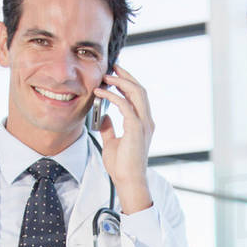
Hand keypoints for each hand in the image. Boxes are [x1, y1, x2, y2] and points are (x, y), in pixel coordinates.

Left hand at [94, 64, 154, 213]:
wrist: (127, 180)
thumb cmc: (122, 165)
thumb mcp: (112, 142)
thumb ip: (109, 128)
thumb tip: (104, 117)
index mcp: (143, 123)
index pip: (138, 96)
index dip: (128, 82)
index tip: (116, 73)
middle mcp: (146, 121)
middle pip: (140, 89)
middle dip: (126, 76)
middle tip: (112, 66)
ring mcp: (143, 124)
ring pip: (136, 93)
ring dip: (120, 82)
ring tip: (106, 77)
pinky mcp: (136, 128)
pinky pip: (124, 105)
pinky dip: (112, 96)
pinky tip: (100, 93)